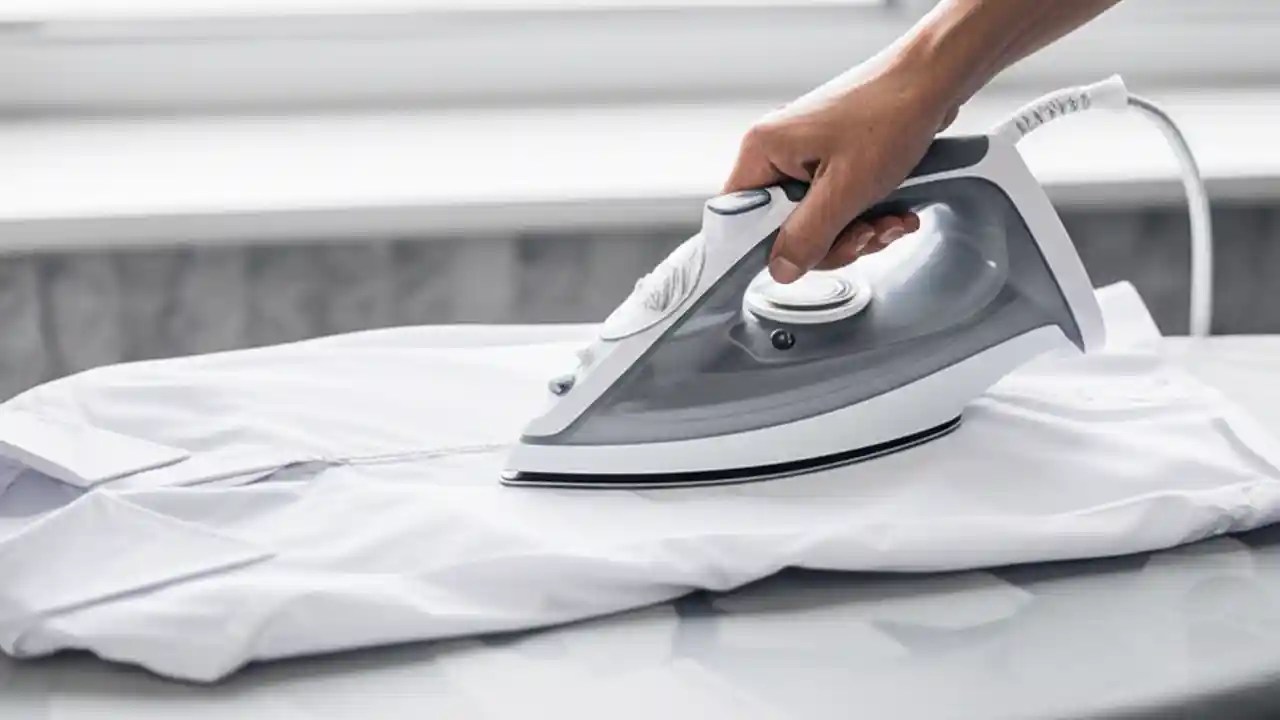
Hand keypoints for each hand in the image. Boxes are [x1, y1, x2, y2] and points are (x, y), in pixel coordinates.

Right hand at [723, 63, 957, 283]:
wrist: (934, 79)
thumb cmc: (889, 116)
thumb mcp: (844, 190)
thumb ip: (807, 236)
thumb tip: (779, 270)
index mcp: (763, 151)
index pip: (737, 216)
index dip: (766, 246)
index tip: (804, 258)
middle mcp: (778, 152)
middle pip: (782, 226)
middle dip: (832, 242)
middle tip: (866, 236)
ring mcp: (806, 156)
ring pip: (816, 221)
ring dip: (857, 232)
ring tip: (891, 223)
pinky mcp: (833, 160)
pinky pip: (837, 205)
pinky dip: (866, 216)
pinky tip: (895, 214)